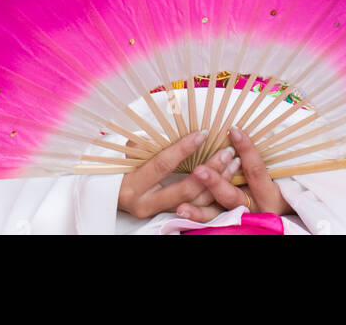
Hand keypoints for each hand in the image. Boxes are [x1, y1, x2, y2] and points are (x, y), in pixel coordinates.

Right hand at [117, 130, 241, 220]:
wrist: (113, 197)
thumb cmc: (122, 168)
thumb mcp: (130, 153)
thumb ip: (149, 143)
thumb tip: (173, 125)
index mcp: (134, 186)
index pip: (163, 165)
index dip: (183, 149)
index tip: (203, 134)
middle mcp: (146, 204)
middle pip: (185, 189)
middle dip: (209, 170)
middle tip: (226, 151)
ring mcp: (159, 215)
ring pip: (195, 203)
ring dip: (217, 182)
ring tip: (232, 162)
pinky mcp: (171, 220)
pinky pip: (197, 211)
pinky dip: (214, 195)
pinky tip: (227, 180)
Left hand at [174, 125, 291, 223]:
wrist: (271, 214)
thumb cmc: (269, 187)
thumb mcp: (268, 175)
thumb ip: (254, 160)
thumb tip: (237, 131)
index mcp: (268, 194)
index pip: (256, 170)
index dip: (246, 149)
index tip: (233, 130)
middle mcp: (254, 209)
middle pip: (232, 196)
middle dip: (215, 183)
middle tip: (200, 170)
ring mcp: (239, 218)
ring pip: (218, 214)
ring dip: (199, 209)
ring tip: (182, 205)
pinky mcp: (227, 225)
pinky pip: (210, 223)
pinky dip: (196, 217)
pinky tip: (182, 212)